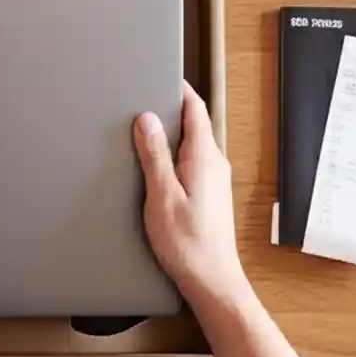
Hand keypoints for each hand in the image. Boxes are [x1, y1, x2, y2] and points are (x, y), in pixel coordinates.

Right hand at [133, 81, 248, 305]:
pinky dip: (172, 155)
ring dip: (169, 135)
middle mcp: (214, 164)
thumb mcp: (162, 196)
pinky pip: (190, 162)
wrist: (212, 281)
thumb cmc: (189, 245)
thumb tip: (147, 119)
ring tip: (141, 133)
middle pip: (193, 124)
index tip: (159, 76)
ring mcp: (214, 180)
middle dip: (168, 110)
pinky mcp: (209, 194)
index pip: (195, 109)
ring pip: (190, 144)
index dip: (178, 89)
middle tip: (141, 101)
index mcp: (205, 158)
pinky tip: (154, 167)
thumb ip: (155, 155)